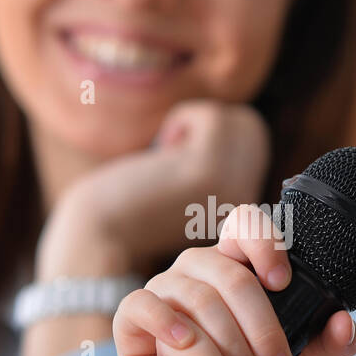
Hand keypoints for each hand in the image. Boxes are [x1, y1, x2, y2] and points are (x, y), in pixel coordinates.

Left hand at [37, 101, 269, 278]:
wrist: (100, 236)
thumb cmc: (133, 209)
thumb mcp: (187, 187)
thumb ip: (216, 166)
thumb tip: (229, 122)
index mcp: (245, 212)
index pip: (256, 146)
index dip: (221, 139)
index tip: (182, 157)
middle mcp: (246, 203)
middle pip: (252, 129)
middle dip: (212, 125)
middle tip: (175, 150)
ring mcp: (231, 187)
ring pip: (239, 122)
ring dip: (197, 122)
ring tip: (169, 149)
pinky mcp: (208, 172)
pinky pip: (213, 120)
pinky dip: (185, 119)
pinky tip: (162, 148)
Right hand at [66, 206, 355, 355]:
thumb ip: (324, 345)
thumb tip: (345, 324)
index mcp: (237, 268)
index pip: (245, 225)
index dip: (263, 241)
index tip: (282, 280)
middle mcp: (199, 271)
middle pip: (225, 268)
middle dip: (258, 321)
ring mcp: (163, 290)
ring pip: (192, 291)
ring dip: (225, 338)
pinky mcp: (133, 316)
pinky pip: (142, 304)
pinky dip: (166, 324)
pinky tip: (186, 349)